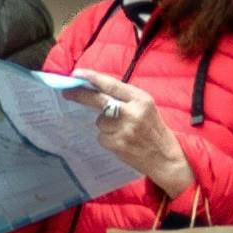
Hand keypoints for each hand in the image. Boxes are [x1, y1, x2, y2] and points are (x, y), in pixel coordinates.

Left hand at [84, 79, 194, 199]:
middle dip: (81, 95)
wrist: (165, 158)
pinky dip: (107, 137)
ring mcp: (123, 129)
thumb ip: (125, 98)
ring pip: (99, 121)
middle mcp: (132, 112)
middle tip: (67, 92)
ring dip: (105, 125)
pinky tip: (121, 141)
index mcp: (141, 99)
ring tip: (122, 131)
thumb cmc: (154, 130)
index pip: (112, 85)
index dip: (92, 78)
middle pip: (99, 100)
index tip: (77, 74)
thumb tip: (95, 89)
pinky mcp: (117, 144)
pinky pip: (101, 136)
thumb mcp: (146, 107)